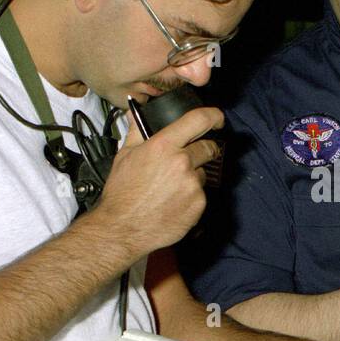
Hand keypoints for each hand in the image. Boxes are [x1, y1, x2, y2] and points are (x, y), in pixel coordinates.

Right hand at [96, 107, 223, 258]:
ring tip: (170, 188)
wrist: (123, 228)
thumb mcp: (124, 155)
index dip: (213, 115)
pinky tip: (173, 202)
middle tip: (188, 160)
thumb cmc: (122, 193)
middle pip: (209, 147)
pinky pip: (201, 194)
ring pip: (203, 173)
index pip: (199, 120)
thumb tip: (136, 112)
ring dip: (193, 176)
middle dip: (203, 150)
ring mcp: (193, 185)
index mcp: (164, 146)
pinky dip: (191, 196)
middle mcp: (182, 163)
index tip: (217, 118)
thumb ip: (136, 131)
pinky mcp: (199, 204)